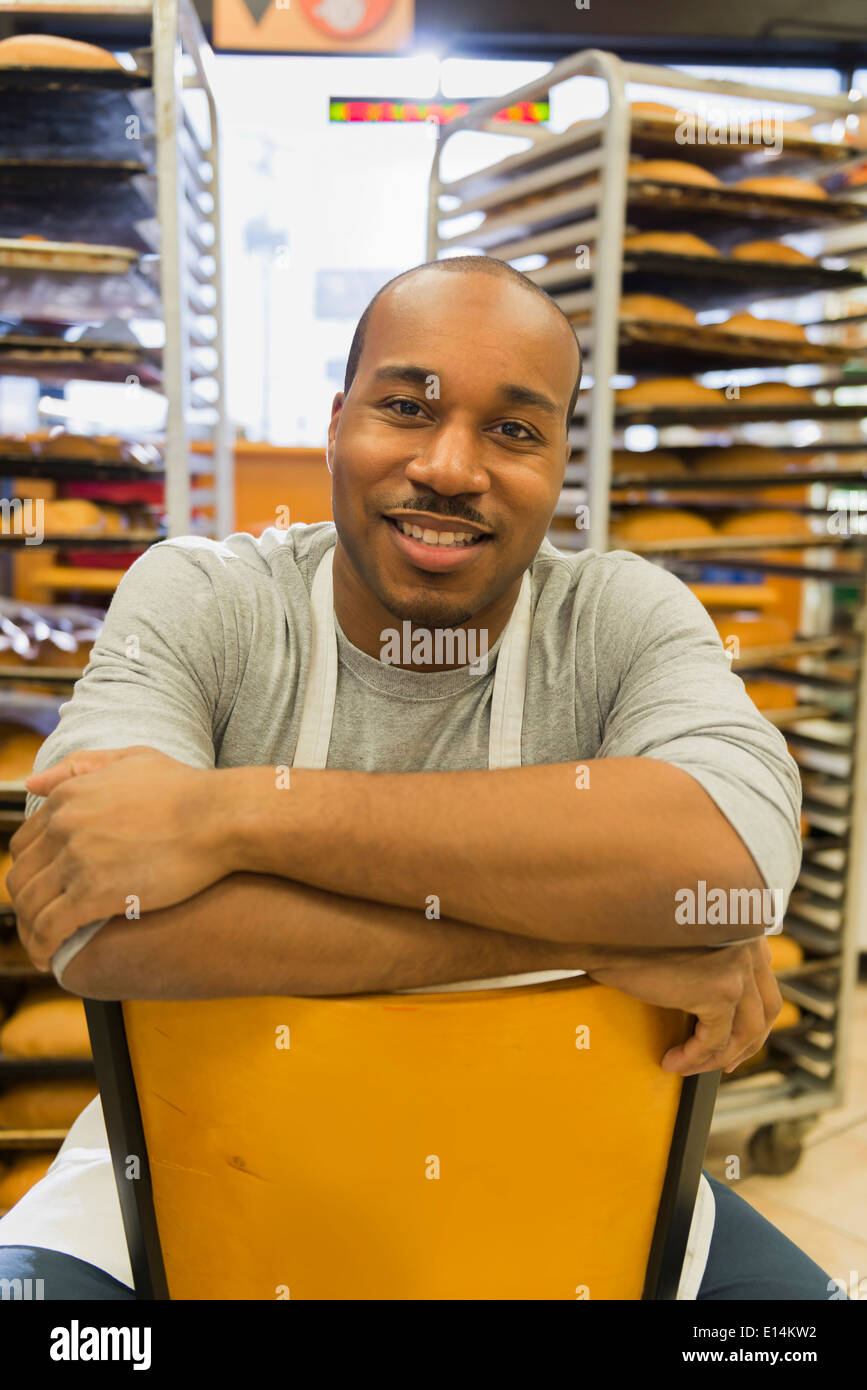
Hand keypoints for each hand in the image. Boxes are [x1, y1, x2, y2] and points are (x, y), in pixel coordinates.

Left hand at [8, 746, 234, 970]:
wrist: (220, 816)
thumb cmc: (187, 789)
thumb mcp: (133, 760)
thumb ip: (82, 766)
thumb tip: (31, 782)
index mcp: (68, 796)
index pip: (25, 843)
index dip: (31, 871)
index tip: (44, 890)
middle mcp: (62, 825)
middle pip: (21, 876)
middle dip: (26, 902)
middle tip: (41, 921)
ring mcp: (74, 859)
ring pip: (29, 905)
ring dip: (30, 929)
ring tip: (44, 945)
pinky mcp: (91, 893)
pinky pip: (48, 928)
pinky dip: (41, 947)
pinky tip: (48, 959)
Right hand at [584, 937, 781, 1075]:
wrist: (608, 921)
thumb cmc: (633, 927)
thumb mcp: (685, 937)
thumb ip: (709, 956)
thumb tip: (710, 1001)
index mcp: (746, 928)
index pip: (763, 984)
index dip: (753, 1017)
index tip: (736, 1038)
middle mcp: (751, 944)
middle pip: (765, 1009)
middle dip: (746, 1043)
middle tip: (725, 1062)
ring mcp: (739, 968)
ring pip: (744, 1032)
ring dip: (717, 1057)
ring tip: (689, 1066)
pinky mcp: (719, 991)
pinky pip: (714, 1040)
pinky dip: (694, 1058)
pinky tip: (673, 1060)